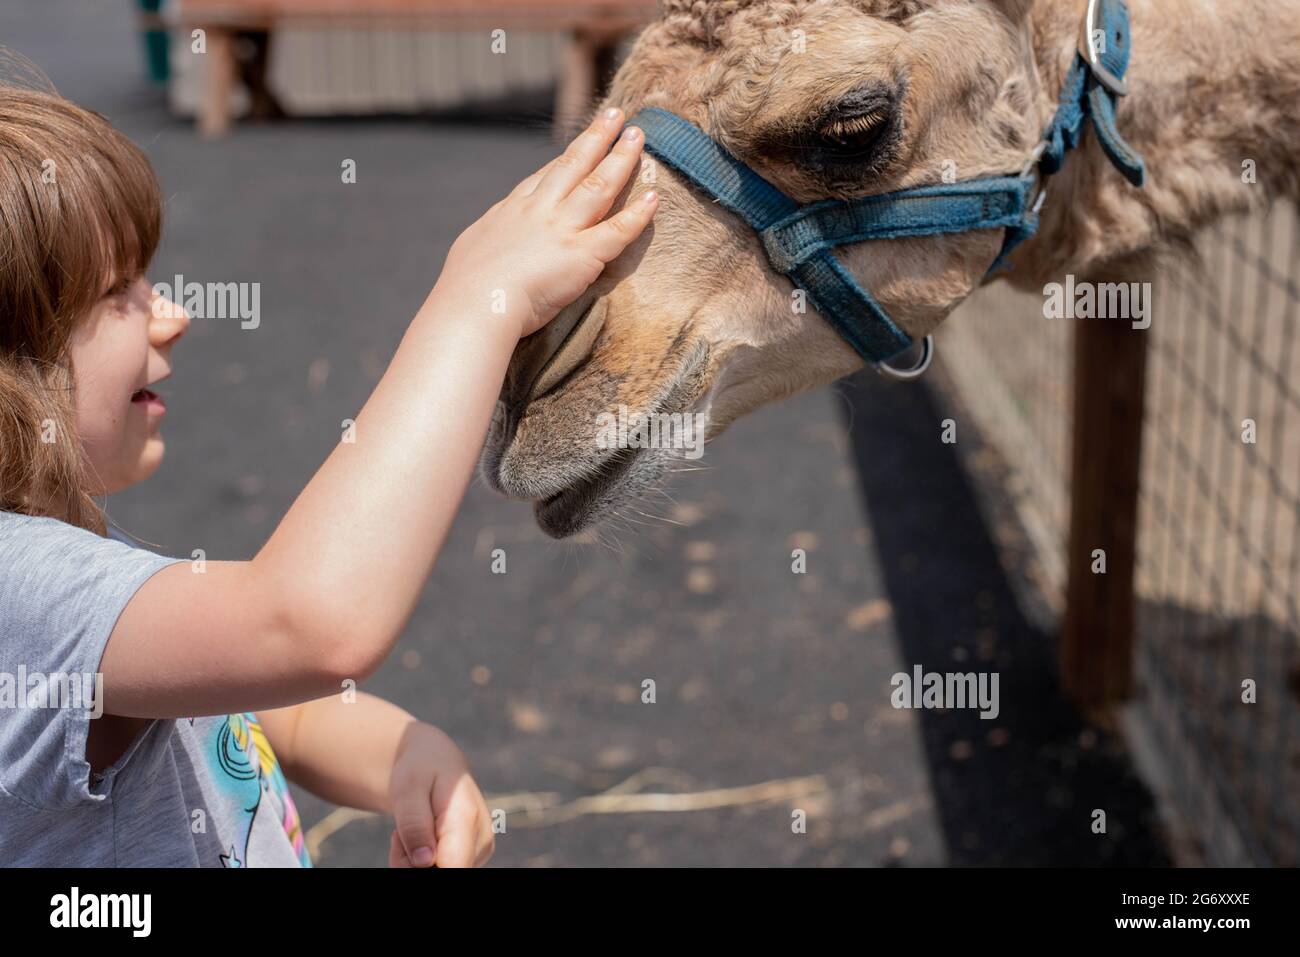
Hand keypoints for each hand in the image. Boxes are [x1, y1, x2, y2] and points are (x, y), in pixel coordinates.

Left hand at [387, 723, 493, 867]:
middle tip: (398, 833)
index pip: (453, 867)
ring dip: (414, 862)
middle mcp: (482, 838)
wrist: (436, 761)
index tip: (402, 844)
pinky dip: (422, 862)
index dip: (420, 867)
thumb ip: (415, 824)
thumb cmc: (420, 771)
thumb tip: (424, 861)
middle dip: (410, 863)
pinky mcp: (475, 855)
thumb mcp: (408, 789)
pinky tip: (421, 837)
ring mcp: (481, 849)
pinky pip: (444, 870)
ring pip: (439, 874)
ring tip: (411, 829)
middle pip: (441, 873)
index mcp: (467, 818)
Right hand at [434, 107, 657, 338]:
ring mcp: (562, 229)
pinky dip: (638, 214)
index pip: (545, 176)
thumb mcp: (472, 248)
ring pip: (599, 185)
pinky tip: (653, 197)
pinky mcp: (582, 255)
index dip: (567, 158)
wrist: (475, 304)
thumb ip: (490, 238)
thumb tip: (490, 239)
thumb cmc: (466, 287)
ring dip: (621, 158)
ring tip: (638, 136)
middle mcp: (539, 211)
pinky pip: (618, 230)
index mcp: (512, 210)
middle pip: (573, 165)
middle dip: (596, 138)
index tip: (583, 144)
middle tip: (615, 115)